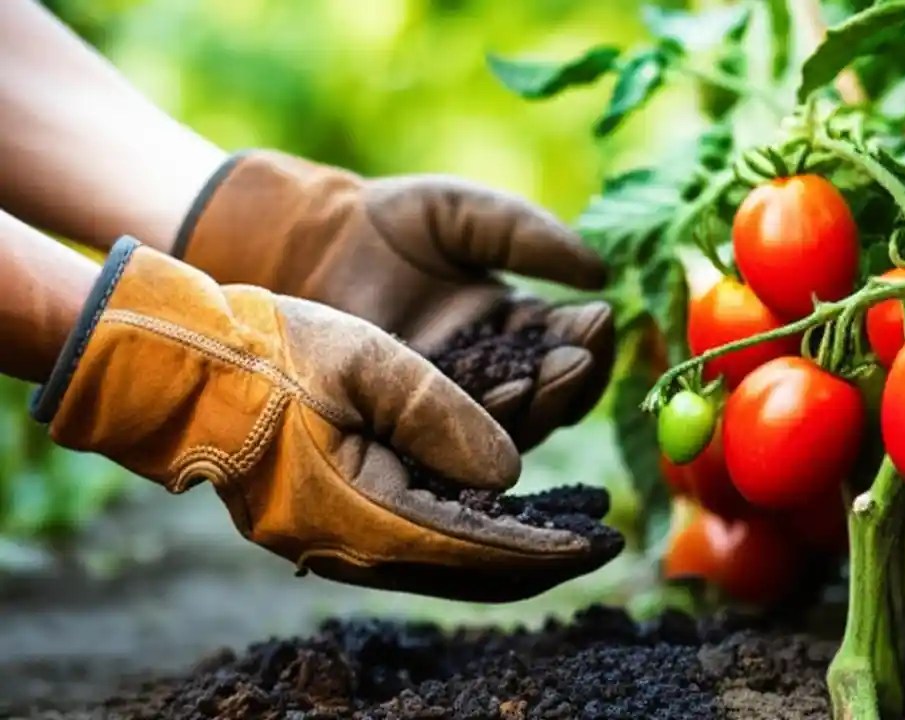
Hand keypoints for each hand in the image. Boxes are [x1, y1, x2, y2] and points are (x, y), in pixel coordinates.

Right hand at [31, 238, 620, 600]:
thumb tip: (512, 473)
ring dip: (512, 547)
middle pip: (474, 571)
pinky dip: (472, 533)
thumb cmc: (270, 356)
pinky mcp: (338, 523)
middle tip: (603, 538)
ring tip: (568, 524)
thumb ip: (445, 416)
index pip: (484, 551)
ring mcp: (344, 542)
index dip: (553, 548)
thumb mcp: (368, 363)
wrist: (187, 369)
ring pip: (450, 563)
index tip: (607, 539)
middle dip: (543, 556)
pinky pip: (422, 543)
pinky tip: (502, 510)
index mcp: (368, 518)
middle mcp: (359, 547)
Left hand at [173, 150, 613, 450]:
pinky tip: (497, 397)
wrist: (312, 243)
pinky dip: (480, 423)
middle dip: (570, 379)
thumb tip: (602, 274)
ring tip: (543, 377)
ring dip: (536, 405)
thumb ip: (531, 239)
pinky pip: (454, 435)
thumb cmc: (392, 222)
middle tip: (578, 359)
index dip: (590, 340)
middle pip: (550, 394)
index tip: (600, 319)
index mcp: (516, 329)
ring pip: (512, 423)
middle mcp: (493, 374)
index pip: (570, 347)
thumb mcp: (472, 216)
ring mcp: (452, 404)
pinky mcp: (409, 424)